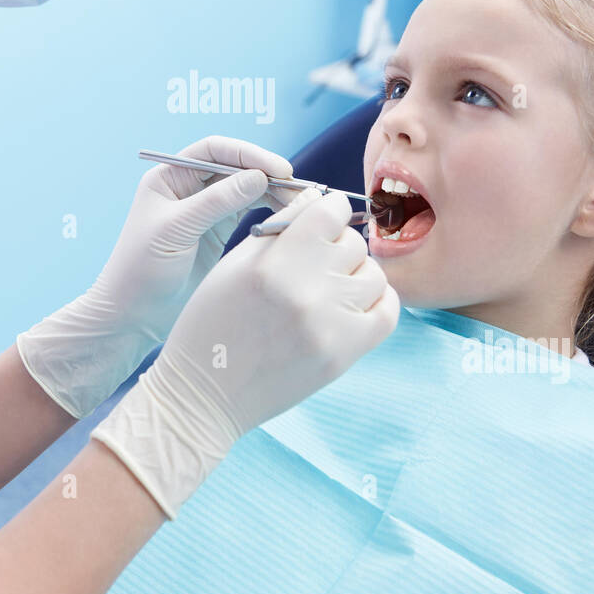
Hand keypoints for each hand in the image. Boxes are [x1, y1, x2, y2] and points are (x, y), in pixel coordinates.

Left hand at [16, 136, 293, 418]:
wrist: (132, 316)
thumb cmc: (141, 270)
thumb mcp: (176, 231)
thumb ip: (217, 202)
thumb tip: (258, 177)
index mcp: (169, 177)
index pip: (213, 150)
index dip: (247, 154)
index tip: (277, 168)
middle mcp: (187, 188)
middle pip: (234, 167)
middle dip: (266, 173)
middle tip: (298, 186)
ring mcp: (204, 210)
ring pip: (245, 189)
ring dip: (272, 192)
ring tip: (300, 202)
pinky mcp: (216, 233)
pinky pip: (247, 212)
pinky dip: (268, 212)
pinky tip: (287, 217)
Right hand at [92, 187, 400, 516]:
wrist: (205, 394)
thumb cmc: (213, 323)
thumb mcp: (233, 264)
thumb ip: (279, 229)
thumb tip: (320, 199)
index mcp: (274, 262)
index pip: (331, 210)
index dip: (329, 210)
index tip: (323, 221)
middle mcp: (307, 290)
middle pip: (353, 243)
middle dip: (336, 247)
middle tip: (315, 263)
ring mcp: (330, 325)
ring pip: (374, 276)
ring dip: (356, 276)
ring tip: (329, 289)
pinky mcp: (345, 354)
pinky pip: (387, 312)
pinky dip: (377, 303)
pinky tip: (353, 306)